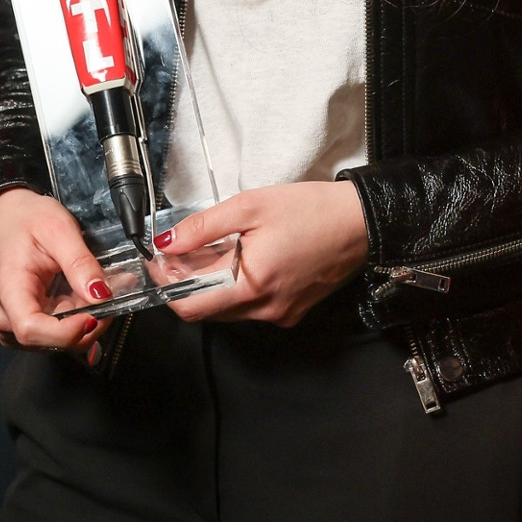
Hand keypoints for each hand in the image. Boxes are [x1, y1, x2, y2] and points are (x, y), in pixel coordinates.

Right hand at [0, 187, 113, 358]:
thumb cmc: (26, 218)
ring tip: (102, 292)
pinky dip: (76, 318)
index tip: (97, 314)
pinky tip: (88, 297)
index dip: (68, 331)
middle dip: (87, 324)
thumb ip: (80, 262)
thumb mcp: (58, 229)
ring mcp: (13, 322)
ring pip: (56, 340)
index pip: (32, 330)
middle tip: (113, 295)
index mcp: (8, 290)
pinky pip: (54, 331)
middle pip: (49, 340)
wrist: (7, 214)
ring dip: (85, 321)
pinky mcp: (24, 321)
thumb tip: (101, 294)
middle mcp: (4, 315)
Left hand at [159, 180, 369, 326]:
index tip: (159, 261)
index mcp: (251, 285)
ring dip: (213, 284)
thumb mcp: (250, 206)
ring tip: (220, 247)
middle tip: (185, 249)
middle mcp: (265, 310)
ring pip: (228, 309)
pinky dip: (239, 286)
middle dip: (188, 282)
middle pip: (206, 309)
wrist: (361, 222)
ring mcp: (280, 315)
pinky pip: (252, 306)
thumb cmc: (312, 210)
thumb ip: (203, 227)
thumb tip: (166, 243)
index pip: (190, 305)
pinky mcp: (292, 312)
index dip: (167, 284)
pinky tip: (247, 257)